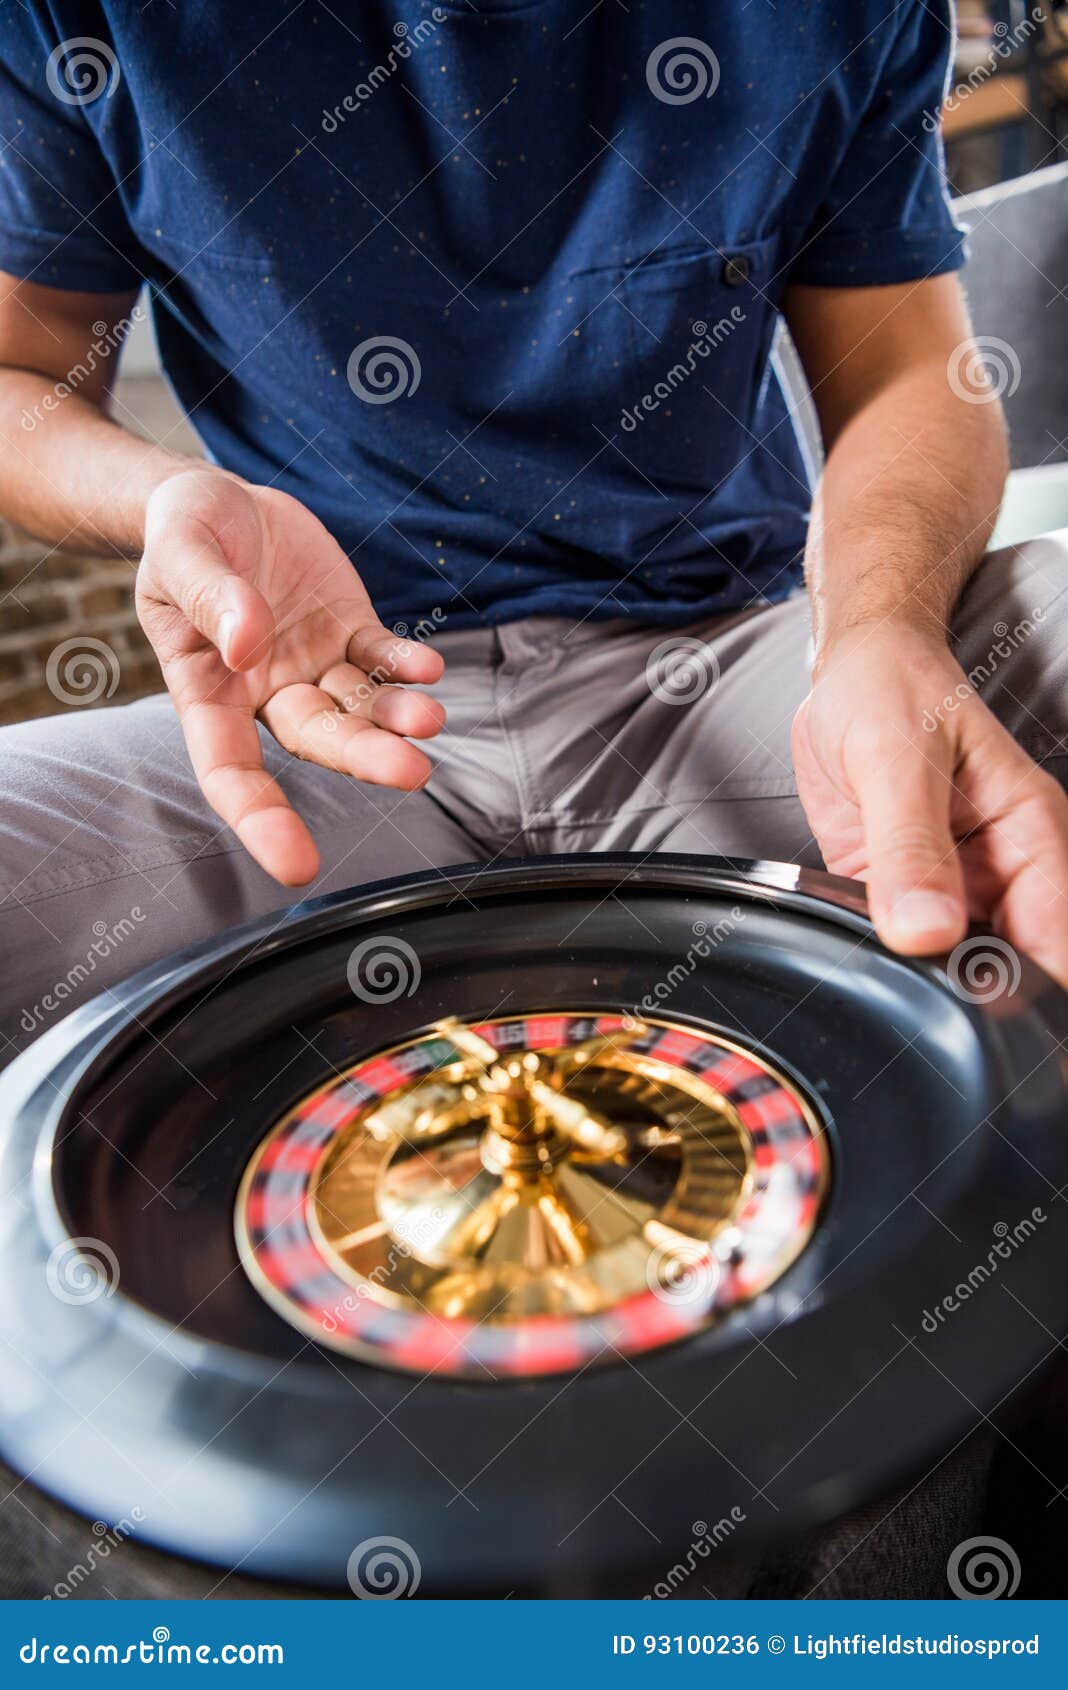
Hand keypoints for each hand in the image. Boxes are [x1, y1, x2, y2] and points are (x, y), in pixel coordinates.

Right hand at [136, 468, 444, 884]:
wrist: (216, 498)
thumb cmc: (183, 533)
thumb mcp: (179, 550)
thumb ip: (209, 596)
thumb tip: (247, 644)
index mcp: (207, 689)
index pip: (229, 772)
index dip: (260, 820)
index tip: (297, 867)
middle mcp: (265, 690)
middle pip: (316, 738)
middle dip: (362, 757)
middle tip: (411, 771)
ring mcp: (312, 663)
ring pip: (358, 706)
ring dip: (395, 717)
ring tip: (429, 717)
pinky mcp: (348, 629)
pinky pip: (381, 658)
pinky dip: (406, 665)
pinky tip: (428, 668)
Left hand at [792, 622, 1067, 987]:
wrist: (851, 671)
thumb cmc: (890, 689)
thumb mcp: (894, 758)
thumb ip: (909, 846)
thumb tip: (926, 932)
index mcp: (1032, 833)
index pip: (1057, 939)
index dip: (1027, 988)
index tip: (976, 1007)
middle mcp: (1005, 870)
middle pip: (1012, 969)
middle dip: (972, 997)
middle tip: (923, 1010)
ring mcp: (957, 889)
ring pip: (957, 968)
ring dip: (925, 984)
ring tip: (890, 980)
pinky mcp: (906, 897)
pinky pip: (904, 948)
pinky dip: (886, 960)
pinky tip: (863, 953)